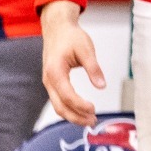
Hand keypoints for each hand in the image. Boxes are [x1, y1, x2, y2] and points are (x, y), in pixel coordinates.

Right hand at [40, 1, 105, 125]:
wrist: (57, 29)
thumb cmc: (70, 37)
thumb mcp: (86, 49)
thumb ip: (94, 68)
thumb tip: (102, 86)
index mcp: (55, 71)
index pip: (67, 95)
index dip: (80, 105)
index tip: (94, 109)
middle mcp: (48, 80)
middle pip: (60, 106)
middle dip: (76, 117)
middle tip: (93, 121)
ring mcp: (48, 83)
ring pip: (58, 106)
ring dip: (73, 116)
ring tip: (90, 119)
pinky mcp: (52, 83)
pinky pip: (58, 101)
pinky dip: (70, 109)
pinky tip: (82, 111)